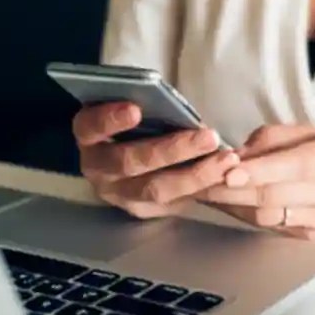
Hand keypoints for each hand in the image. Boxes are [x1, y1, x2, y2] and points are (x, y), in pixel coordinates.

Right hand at [74, 102, 240, 218]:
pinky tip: (224, 175)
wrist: (124, 159)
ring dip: (194, 174)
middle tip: (209, 137)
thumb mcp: (129, 107)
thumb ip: (146, 106)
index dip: (111, 120)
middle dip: (172, 150)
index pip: (91, 127)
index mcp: (88, 135)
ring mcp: (117, 194)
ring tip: (226, 159)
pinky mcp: (140, 210)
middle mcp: (97, 168)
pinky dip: (200, 188)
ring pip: (154, 190)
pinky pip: (171, 203)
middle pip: (129, 163)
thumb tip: (175, 104)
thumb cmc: (133, 122)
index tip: (136, 109)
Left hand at [199, 125, 314, 239]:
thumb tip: (237, 152)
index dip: (259, 170)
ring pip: (271, 217)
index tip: (228, 171)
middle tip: (201, 183)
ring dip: (234, 206)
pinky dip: (247, 217)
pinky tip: (230, 207)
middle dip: (233, 191)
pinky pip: (274, 229)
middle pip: (276, 195)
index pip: (294, 164)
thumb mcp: (313, 133)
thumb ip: (274, 138)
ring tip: (208, 193)